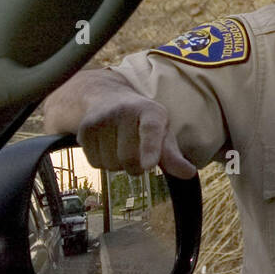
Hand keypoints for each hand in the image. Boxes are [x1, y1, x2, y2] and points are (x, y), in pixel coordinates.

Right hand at [44, 71, 195, 178]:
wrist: (108, 99)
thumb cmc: (142, 122)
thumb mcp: (162, 134)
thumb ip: (173, 156)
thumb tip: (189, 174)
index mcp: (151, 111)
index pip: (151, 130)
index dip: (150, 149)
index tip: (149, 165)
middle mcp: (126, 110)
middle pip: (129, 159)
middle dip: (135, 166)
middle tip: (136, 150)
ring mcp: (103, 118)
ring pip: (111, 164)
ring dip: (117, 164)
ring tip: (119, 144)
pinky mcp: (85, 128)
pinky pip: (95, 163)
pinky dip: (102, 162)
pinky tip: (106, 145)